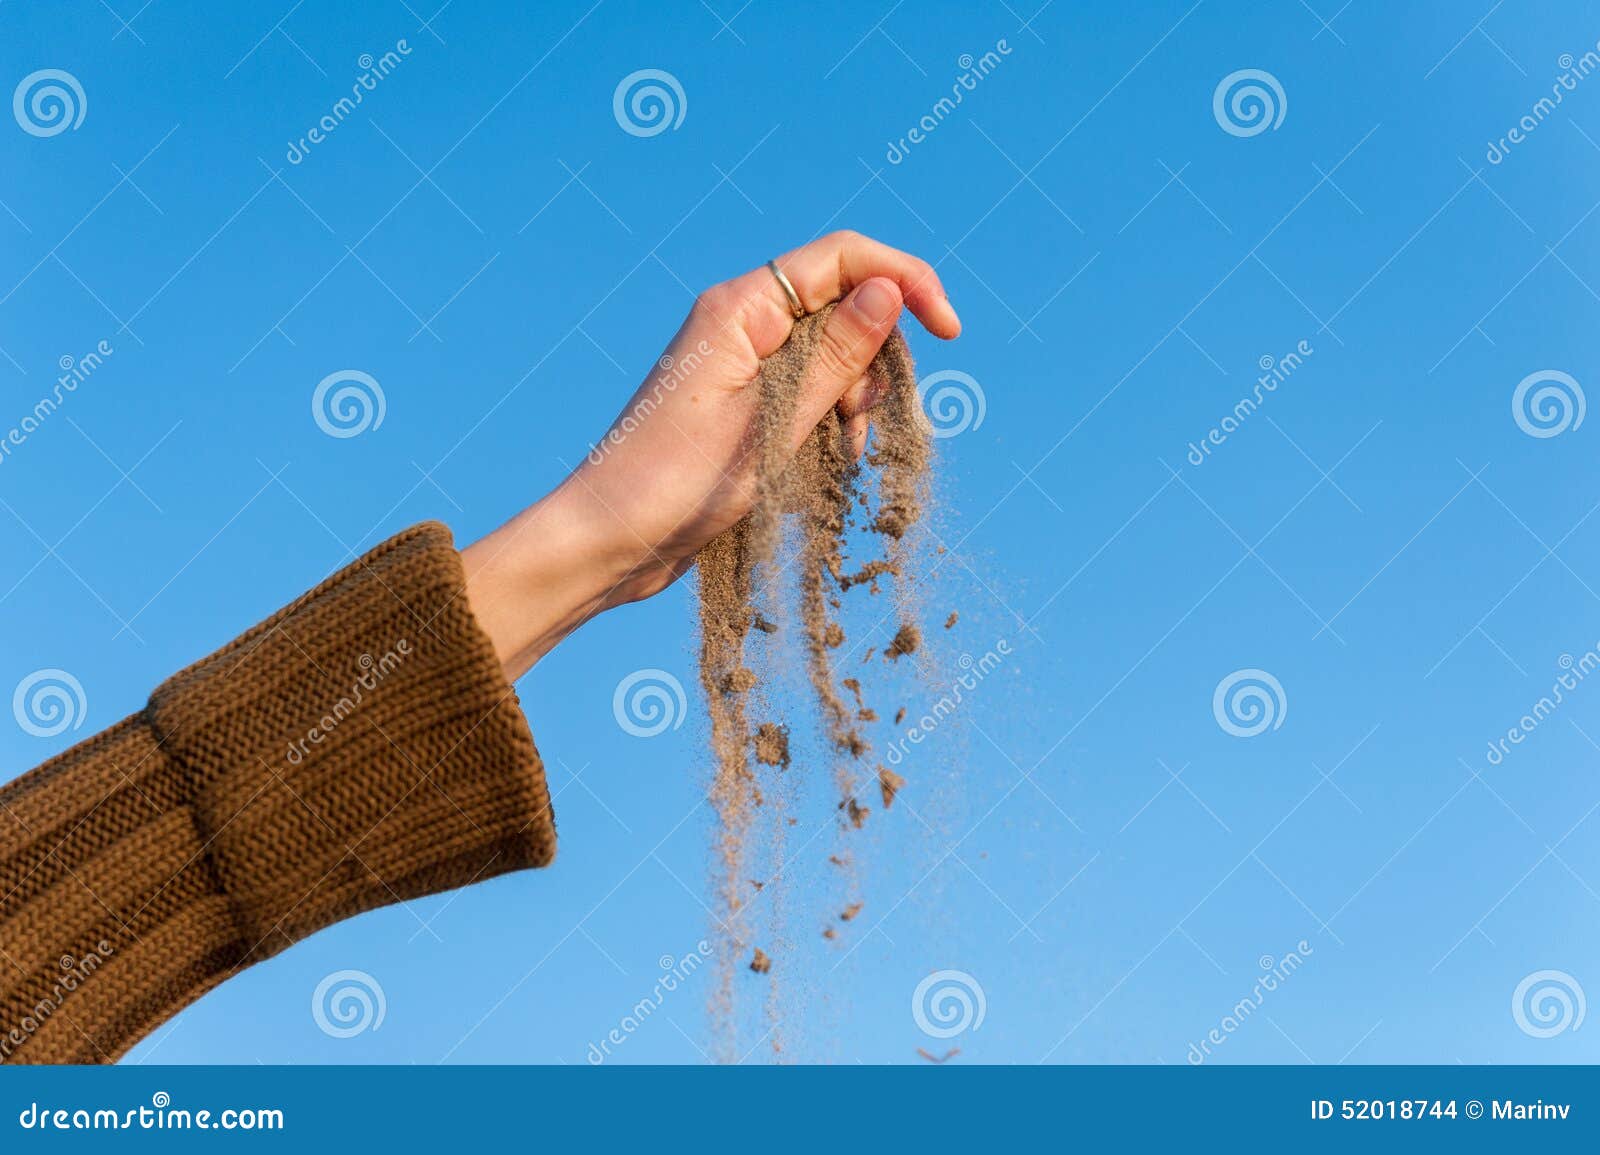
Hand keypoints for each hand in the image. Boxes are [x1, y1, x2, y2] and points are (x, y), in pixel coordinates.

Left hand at [461, 231, 960, 680]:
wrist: (609, 542)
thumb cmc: (676, 484)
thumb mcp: (773, 422)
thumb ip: (834, 356)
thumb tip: (887, 291)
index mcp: (740, 309)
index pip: (844, 257)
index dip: (905, 281)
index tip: (949, 332)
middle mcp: (741, 325)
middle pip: (844, 308)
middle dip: (874, 362)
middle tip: (861, 423)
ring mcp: (741, 366)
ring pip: (833, 358)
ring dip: (853, 404)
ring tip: (838, 456)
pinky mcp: (743, 407)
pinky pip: (808, 396)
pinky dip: (829, 427)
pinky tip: (824, 468)